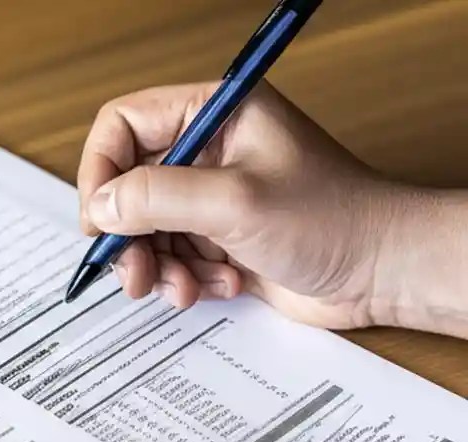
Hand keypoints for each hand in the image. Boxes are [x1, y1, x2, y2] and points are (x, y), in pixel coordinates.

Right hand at [77, 80, 404, 329]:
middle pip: (128, 184)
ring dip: (156, 265)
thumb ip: (157, 198)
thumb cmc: (333, 220)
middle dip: (128, 234)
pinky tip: (221, 285)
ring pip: (145, 228)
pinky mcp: (219, 236)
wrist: (383, 272)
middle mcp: (209, 149)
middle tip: (132, 272)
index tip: (100, 219)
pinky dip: (185, 278)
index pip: (124, 125)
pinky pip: (172, 257)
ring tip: (182, 287)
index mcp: (215, 114)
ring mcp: (212, 195)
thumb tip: (101, 207)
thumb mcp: (235, 202)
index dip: (102, 171)